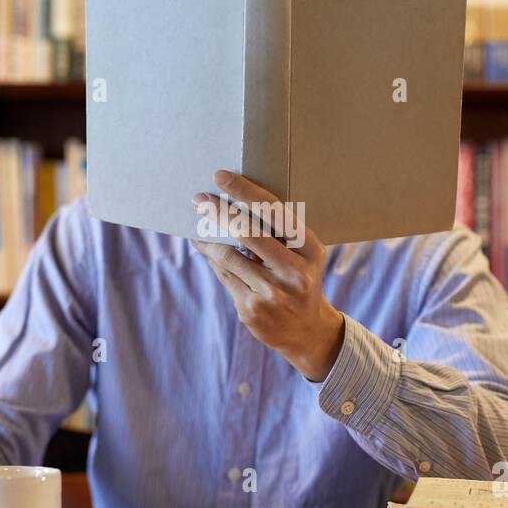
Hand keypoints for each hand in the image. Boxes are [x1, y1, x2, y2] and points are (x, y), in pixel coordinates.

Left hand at [192, 170, 344, 381]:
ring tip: (197, 225)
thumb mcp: (303, 255)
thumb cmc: (299, 279)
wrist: (306, 331)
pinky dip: (212, 259)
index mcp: (310, 250)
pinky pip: (224, 276)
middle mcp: (294, 272)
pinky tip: (205, 249)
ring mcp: (272, 294)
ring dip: (209, 238)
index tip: (221, 177)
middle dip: (219, 212)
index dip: (245, 192)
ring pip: (229, 256)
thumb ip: (278, 234)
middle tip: (199, 199)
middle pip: (248, 233)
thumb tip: (232, 203)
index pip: (275, 212)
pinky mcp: (252, 309)